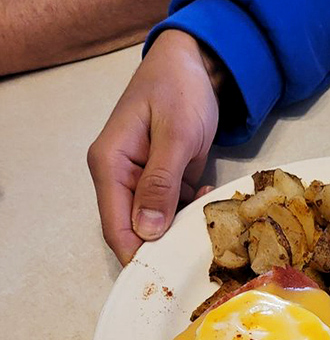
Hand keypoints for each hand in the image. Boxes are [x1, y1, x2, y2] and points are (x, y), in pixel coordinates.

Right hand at [88, 29, 221, 262]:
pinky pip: (172, 208)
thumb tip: (146, 230)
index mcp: (110, 165)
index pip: (115, 225)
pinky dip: (190, 211)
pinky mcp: (162, 179)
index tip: (163, 277)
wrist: (195, 62)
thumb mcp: (176, 135)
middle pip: (133, 229)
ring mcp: (141, 179)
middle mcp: (119, 176)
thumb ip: (160, 183)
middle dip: (161, 246)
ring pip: (155, 222)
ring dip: (180, 229)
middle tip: (194, 258)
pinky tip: (208, 200)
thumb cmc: (180, 89)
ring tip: (208, 230)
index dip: (136, 254)